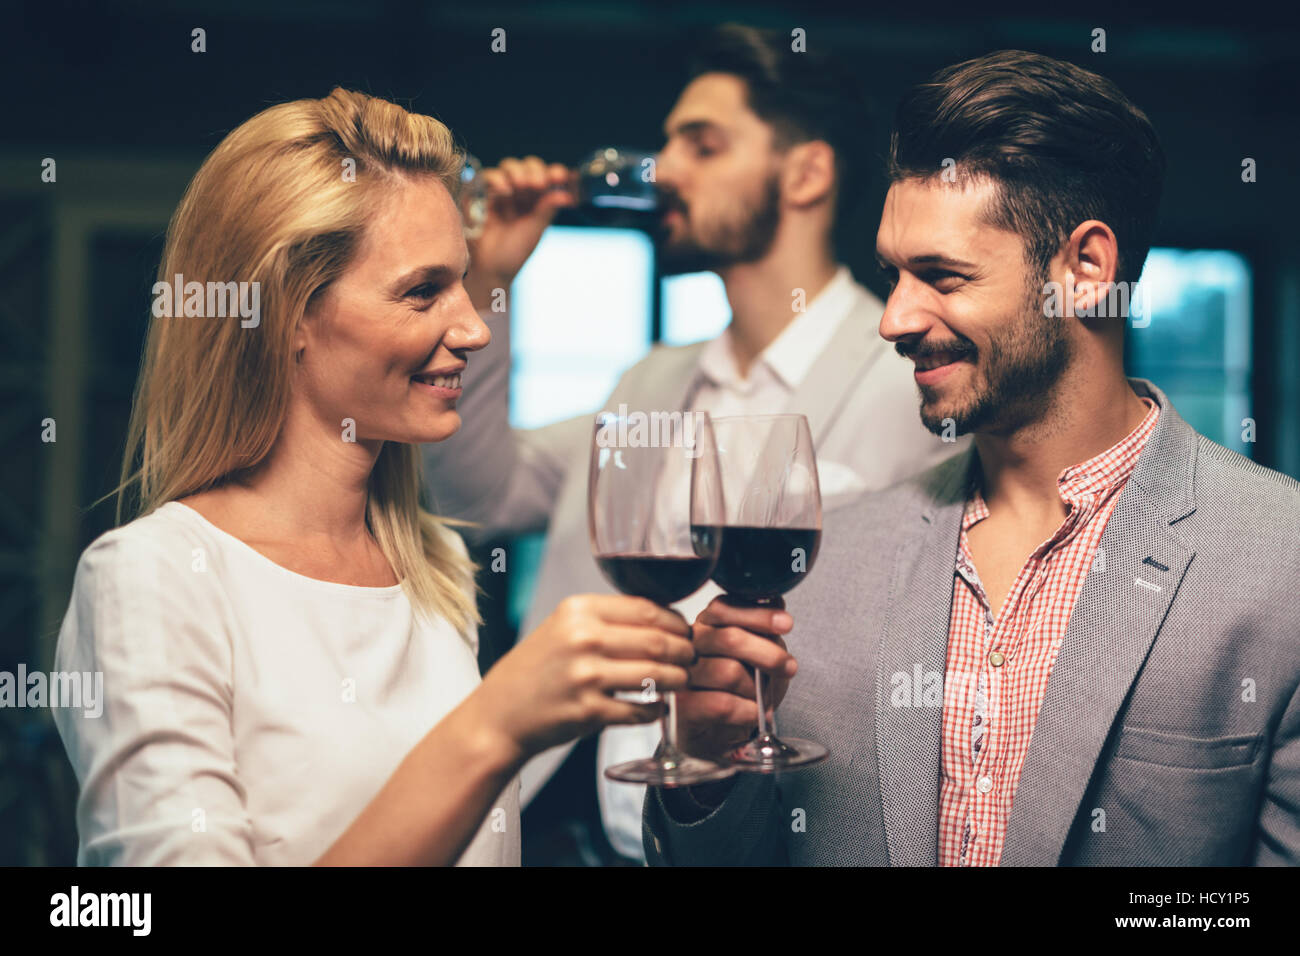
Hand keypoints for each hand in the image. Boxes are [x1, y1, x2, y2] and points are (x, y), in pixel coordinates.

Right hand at [462, 155, 575, 308]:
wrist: (489, 268)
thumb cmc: (513, 253)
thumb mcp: (534, 230)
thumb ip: (547, 209)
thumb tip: (567, 195)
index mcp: (537, 200)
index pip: (547, 177)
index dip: (554, 172)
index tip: (560, 177)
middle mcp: (520, 193)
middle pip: (528, 167)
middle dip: (534, 171)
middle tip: (538, 184)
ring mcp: (501, 192)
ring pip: (509, 167)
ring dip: (517, 172)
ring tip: (521, 186)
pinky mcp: (481, 194)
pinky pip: (487, 176)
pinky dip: (497, 179)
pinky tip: (504, 190)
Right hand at [471, 594, 694, 765]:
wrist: (498, 716)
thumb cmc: (534, 672)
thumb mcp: (561, 628)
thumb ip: (604, 620)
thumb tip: (661, 618)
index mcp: (578, 610)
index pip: (648, 608)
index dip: (676, 622)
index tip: (685, 631)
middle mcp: (583, 638)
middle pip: (659, 640)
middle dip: (685, 651)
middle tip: (692, 659)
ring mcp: (586, 676)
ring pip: (658, 674)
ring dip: (679, 680)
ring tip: (682, 682)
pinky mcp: (589, 711)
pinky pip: (641, 709)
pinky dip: (656, 710)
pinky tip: (658, 708)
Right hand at [675, 596, 797, 758]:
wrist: (717, 732)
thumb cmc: (740, 688)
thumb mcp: (759, 655)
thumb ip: (765, 630)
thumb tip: (776, 604)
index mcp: (705, 625)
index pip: (724, 608)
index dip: (758, 614)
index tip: (786, 623)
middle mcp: (689, 646)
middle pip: (730, 638)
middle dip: (768, 654)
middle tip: (789, 668)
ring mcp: (682, 675)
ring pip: (728, 672)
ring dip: (756, 689)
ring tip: (763, 699)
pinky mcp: (681, 707)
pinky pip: (721, 705)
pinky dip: (748, 711)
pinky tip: (755, 713)